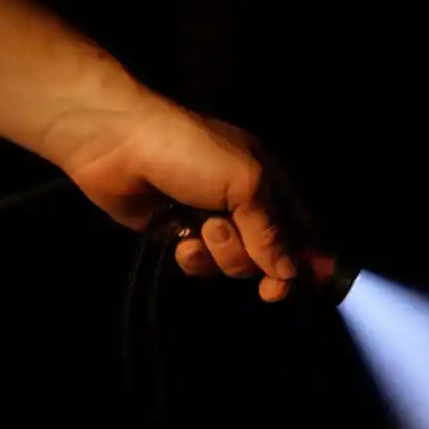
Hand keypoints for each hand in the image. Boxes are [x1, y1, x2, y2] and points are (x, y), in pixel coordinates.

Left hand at [58, 97, 296, 301]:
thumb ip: (271, 232)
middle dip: (256, 256)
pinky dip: (192, 256)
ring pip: (234, 262)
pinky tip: (178, 237)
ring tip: (199, 227)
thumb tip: (289, 274)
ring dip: (220, 252)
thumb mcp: (246, 184)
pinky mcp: (180, 235)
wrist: (118, 144)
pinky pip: (200, 265)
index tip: (310, 284)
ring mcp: (211, 221)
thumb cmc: (192, 154)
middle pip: (270, 253)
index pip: (300, 227)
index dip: (308, 255)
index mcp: (268, 182)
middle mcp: (244, 204)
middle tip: (249, 266)